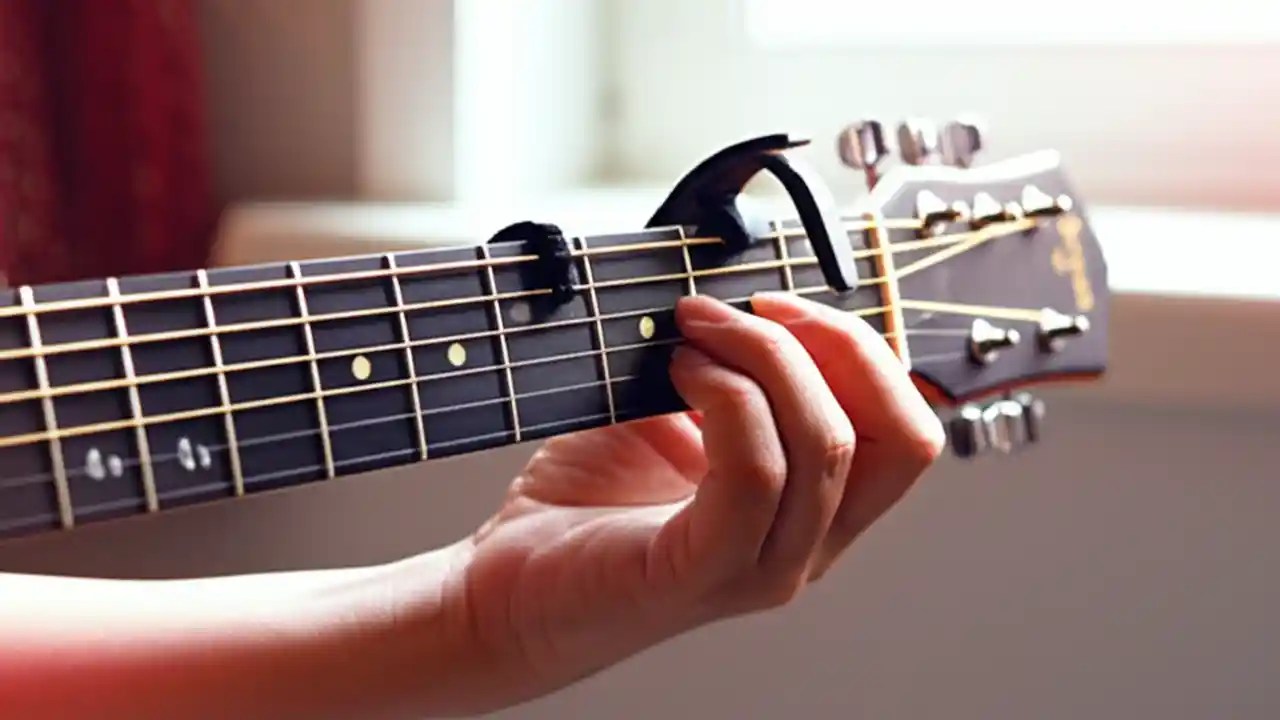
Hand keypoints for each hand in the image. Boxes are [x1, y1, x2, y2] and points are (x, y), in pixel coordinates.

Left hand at [440, 292, 945, 712]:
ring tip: (688, 336)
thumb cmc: (585, 503)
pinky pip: (755, 472)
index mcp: (812, 509)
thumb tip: (744, 295)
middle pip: (901, 438)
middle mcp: (805, 546)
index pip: (905, 430)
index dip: (863, 348)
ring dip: (763, 359)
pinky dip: (724, 398)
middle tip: (746, 307)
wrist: (505, 588)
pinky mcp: (703, 572)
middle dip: (835, 343)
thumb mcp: (674, 416)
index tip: (779, 301)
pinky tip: (675, 373)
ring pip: (826, 444)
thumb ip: (726, 372)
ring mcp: (762, 568)